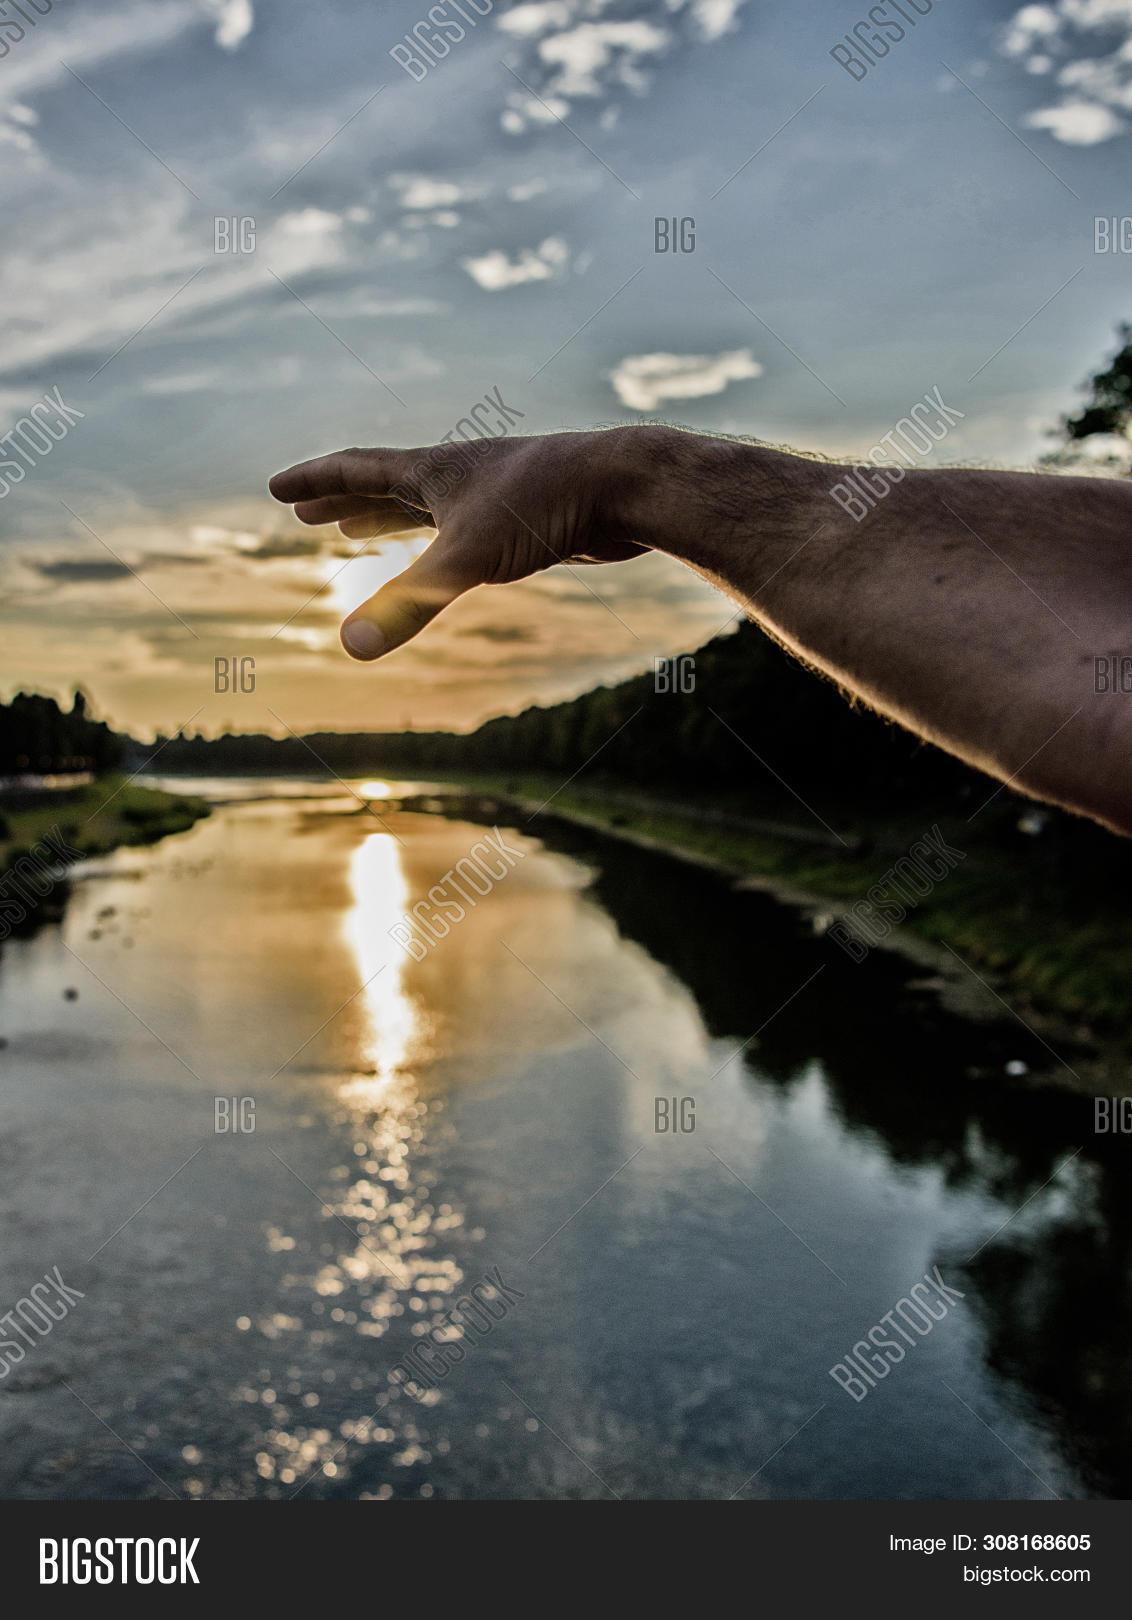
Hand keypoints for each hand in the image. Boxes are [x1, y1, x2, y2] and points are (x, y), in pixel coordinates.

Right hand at [268, 430, 650, 660]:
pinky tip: (446, 551)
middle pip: (386, 486)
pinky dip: (438, 538)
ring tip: (357, 532)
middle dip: (343, 501)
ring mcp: (492, 495)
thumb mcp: (466, 559)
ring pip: (426, 506)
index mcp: (433, 471)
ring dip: (387, 518)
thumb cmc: (543, 507)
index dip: (315, 481)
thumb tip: (350, 649)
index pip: (357, 470)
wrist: (623, 487)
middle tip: (306, 514)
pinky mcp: (525, 519)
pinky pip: (464, 528)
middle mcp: (458, 476)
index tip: (276, 487)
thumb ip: (407, 603)